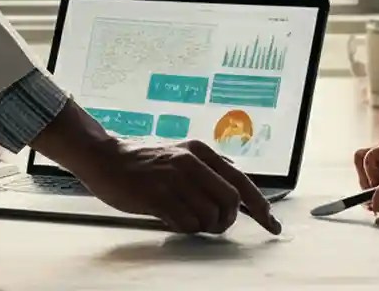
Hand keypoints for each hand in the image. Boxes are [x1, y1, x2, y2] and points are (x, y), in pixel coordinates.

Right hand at [31, 102, 281, 235]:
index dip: (261, 207)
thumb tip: (238, 192)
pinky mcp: (157, 195)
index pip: (242, 182)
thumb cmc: (145, 164)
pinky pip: (185, 223)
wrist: (106, 159)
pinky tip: (170, 218)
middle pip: (230, 202)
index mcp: (201, 151)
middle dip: (226, 221)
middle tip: (212, 224)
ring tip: (183, 217)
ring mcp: (174, 178)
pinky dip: (183, 227)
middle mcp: (192, 161)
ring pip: (208, 216)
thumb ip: (208, 171)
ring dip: (200, 225)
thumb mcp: (181, 157)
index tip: (273, 225)